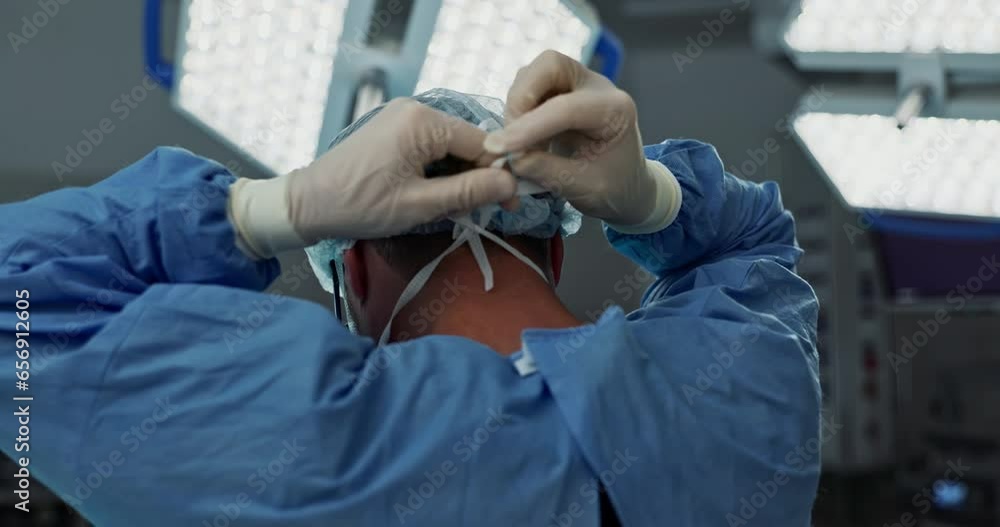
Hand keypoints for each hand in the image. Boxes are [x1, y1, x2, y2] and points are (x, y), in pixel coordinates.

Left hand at [229, 99, 515, 258]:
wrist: (308, 204)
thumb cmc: (361, 206)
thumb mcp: (420, 205)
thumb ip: (468, 191)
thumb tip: (511, 183)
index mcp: (423, 121)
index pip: (482, 142)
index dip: (499, 174)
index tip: (509, 205)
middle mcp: (415, 108)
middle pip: (466, 142)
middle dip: (475, 176)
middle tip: (476, 211)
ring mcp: (402, 116)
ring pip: (449, 146)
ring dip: (456, 176)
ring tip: (451, 208)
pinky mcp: (393, 128)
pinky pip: (430, 146)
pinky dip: (438, 170)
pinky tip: (433, 195)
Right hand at [483, 51, 679, 232]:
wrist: (627, 184)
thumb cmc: (614, 187)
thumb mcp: (584, 189)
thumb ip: (547, 171)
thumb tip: (511, 157)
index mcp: (615, 110)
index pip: (567, 108)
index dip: (529, 126)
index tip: (499, 148)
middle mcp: (596, 87)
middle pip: (550, 65)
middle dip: (521, 97)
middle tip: (508, 137)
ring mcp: (576, 84)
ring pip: (534, 73)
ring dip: (516, 105)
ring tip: (516, 143)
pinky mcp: (559, 91)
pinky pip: (529, 87)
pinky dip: (517, 110)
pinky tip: (521, 138)